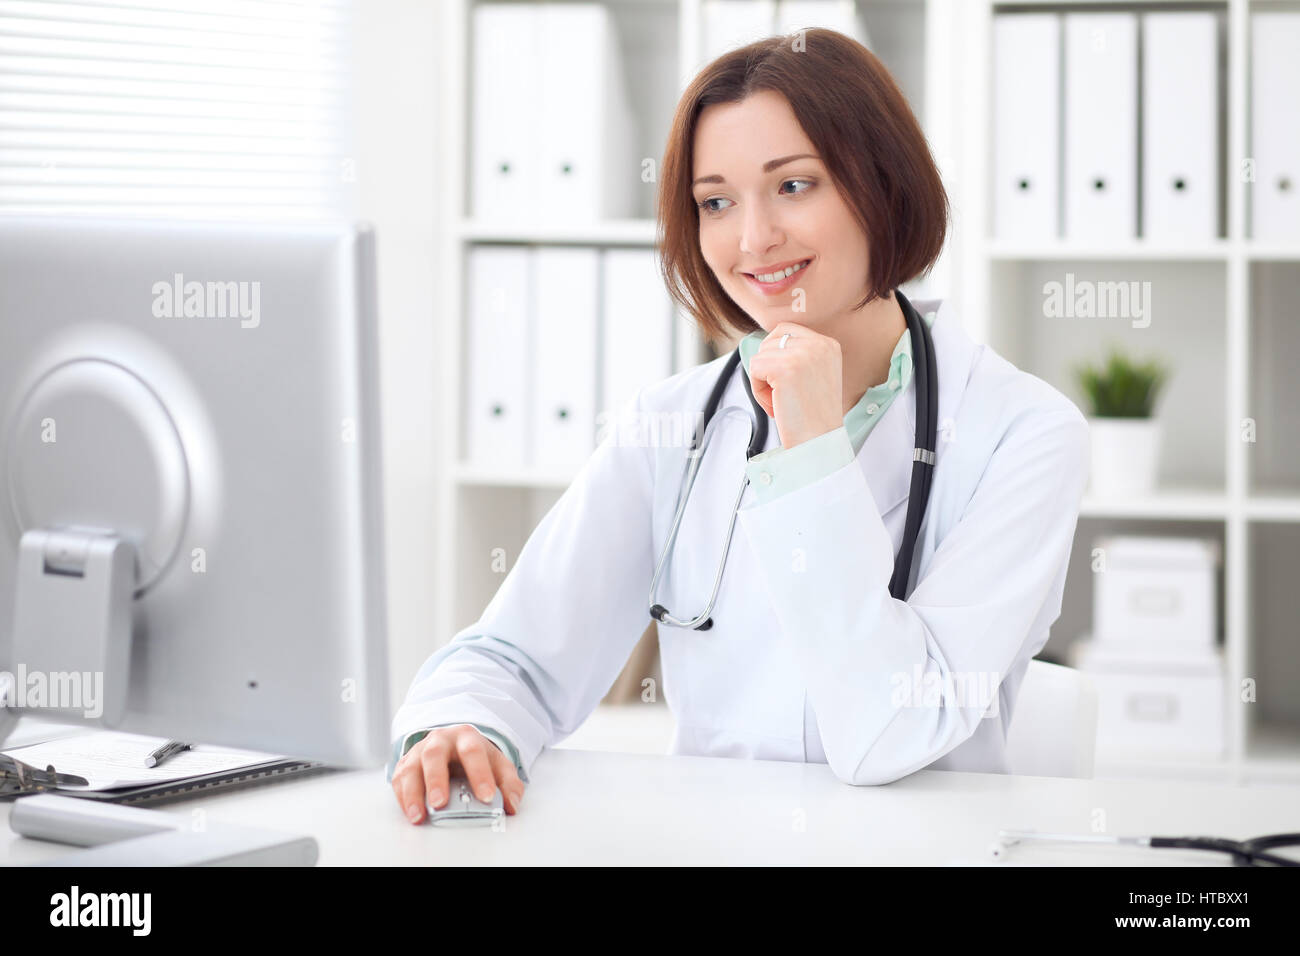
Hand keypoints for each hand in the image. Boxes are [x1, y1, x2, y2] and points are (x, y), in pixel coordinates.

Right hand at [391, 724, 525, 823]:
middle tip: (440, 803)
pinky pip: (399, 780)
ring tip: (419, 815)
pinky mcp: (405, 765)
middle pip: (434, 754)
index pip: (473, 752)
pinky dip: (403, 798)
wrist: (455, 745)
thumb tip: (511, 805)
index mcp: (466, 737)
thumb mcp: (498, 765)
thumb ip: (509, 784)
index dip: (480, 774)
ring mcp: (419, 752)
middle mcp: (440, 741)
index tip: (487, 796)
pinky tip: (411, 813)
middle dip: (436, 780)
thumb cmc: (476, 757)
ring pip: (411, 768)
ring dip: (413, 793)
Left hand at [746, 322, 843, 448]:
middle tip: (785, 394)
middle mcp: (818, 344)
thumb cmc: (813, 416)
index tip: (786, 381)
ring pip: (760, 356)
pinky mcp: (783, 368)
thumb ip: (798, 355)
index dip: (775, 354)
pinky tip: (777, 406)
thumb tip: (768, 343)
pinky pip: (754, 369)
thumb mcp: (815, 374)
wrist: (819, 442)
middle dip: (769, 368)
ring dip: (763, 382)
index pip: (785, 330)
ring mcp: (802, 354)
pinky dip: (758, 391)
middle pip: (770, 341)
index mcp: (828, 344)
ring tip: (782, 401)